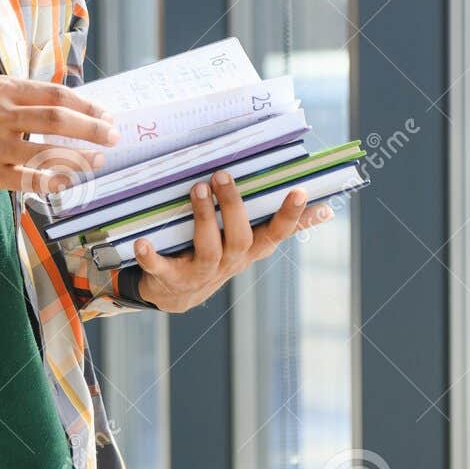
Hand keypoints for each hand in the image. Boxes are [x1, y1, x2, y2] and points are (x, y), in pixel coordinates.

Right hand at [0, 75, 117, 196]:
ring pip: (47, 151)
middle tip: (113, 135)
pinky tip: (69, 182)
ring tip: (98, 159)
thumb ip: (22, 98)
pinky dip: (54, 181)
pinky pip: (29, 179)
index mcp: (1, 88)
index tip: (105, 114)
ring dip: (80, 157)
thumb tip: (69, 107)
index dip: (86, 105)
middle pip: (58, 118)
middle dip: (92, 127)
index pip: (55, 94)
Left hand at [132, 171, 334, 312]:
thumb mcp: (251, 240)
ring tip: (197, 188)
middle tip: (224, 175)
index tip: (301, 191)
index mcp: (251, 250)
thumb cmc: (218, 253)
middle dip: (233, 208)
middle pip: (240, 238)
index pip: (277, 233)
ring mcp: (201, 274)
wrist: (177, 294)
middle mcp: (230, 263)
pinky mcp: (170, 280)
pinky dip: (151, 256)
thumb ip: (280, 223)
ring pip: (209, 249)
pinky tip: (141, 242)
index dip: (291, 215)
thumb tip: (327, 205)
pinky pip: (161, 268)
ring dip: (203, 218)